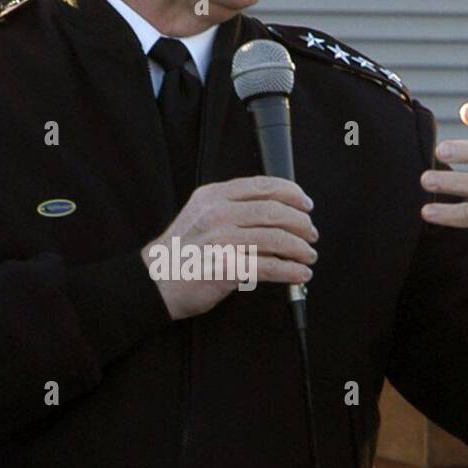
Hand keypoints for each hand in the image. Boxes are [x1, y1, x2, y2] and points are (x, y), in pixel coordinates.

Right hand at [140, 175, 318, 320]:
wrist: (155, 281)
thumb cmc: (183, 251)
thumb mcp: (200, 214)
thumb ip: (232, 205)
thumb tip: (277, 208)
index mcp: (213, 196)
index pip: (263, 186)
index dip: (293, 193)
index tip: (306, 204)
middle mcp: (217, 214)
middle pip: (275, 212)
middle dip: (301, 223)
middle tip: (311, 234)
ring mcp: (221, 241)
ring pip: (276, 239)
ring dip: (300, 249)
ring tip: (308, 256)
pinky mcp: (226, 268)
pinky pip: (269, 267)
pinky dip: (290, 271)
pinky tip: (299, 274)